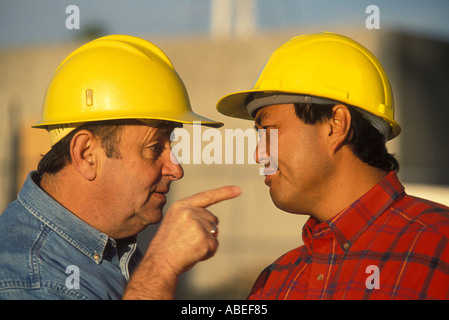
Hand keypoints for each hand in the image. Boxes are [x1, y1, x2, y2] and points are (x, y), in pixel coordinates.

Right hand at [122, 185, 240, 298]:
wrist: (159, 263)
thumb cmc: (166, 246)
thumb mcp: (175, 223)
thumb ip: (192, 216)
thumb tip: (214, 225)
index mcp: (181, 206)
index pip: (206, 196)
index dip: (224, 192)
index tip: (238, 189)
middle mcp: (190, 212)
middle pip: (212, 219)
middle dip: (206, 231)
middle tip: (187, 241)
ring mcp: (198, 224)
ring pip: (214, 233)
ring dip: (206, 243)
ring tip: (188, 248)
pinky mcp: (204, 238)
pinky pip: (214, 246)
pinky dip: (207, 253)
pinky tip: (193, 254)